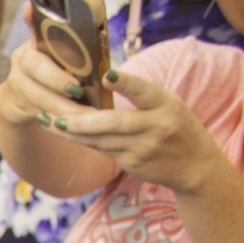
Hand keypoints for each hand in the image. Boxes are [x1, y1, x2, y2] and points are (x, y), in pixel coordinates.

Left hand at [39, 67, 226, 193]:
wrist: (194, 166)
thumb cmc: (176, 127)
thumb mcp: (169, 105)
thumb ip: (141, 96)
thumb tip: (100, 80)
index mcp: (167, 105)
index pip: (145, 92)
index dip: (126, 84)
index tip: (106, 75)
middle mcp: (156, 127)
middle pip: (114, 123)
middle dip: (83, 120)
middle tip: (56, 115)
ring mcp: (142, 149)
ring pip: (101, 139)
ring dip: (72, 131)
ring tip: (48, 121)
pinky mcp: (132, 164)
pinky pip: (101, 150)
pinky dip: (81, 140)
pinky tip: (61, 132)